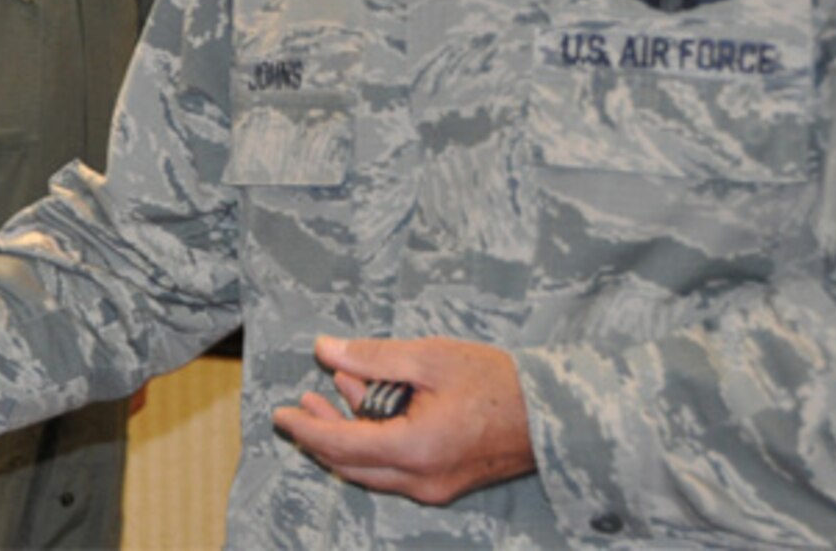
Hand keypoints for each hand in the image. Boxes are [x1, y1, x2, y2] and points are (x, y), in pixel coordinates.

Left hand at [271, 335, 534, 505]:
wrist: (555, 414)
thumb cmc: (496, 381)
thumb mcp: (430, 357)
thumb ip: (373, 357)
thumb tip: (325, 349)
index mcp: (415, 450)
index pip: (342, 446)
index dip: (307, 428)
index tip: (280, 413)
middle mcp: (422, 480)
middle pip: (352, 464)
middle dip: (321, 434)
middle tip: (300, 403)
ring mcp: (436, 487)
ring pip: (373, 470)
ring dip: (348, 436)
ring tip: (334, 393)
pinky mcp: (447, 483)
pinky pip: (396, 468)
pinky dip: (376, 441)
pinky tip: (372, 406)